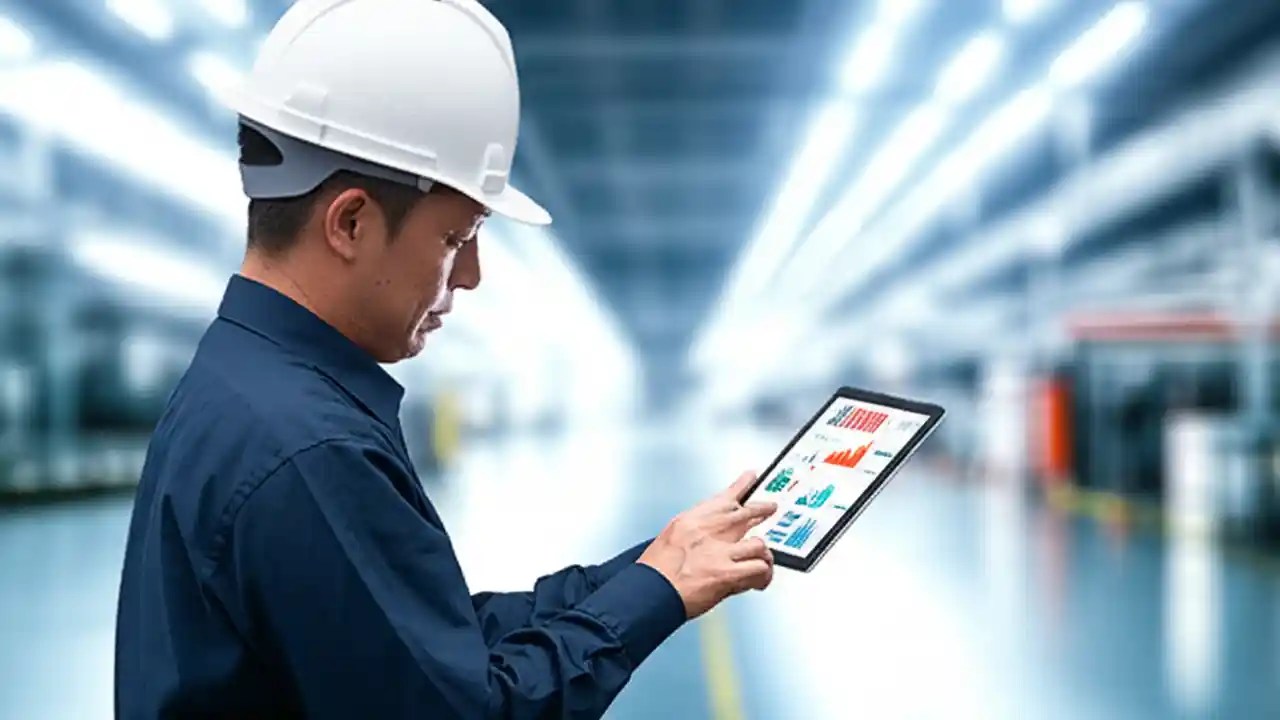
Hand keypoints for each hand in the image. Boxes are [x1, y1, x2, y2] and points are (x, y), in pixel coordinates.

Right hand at [637, 471, 778, 619]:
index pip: (724, 497)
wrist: (648, 593)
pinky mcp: (727, 573)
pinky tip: (759, 581)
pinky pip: (758, 568)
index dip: (742, 485)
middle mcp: (708, 531)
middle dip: (763, 510)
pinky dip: (763, 575)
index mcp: (692, 520)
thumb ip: (696, 534)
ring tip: (763, 561)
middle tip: (771, 508)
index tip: (751, 477)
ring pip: (759, 543)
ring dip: (763, 554)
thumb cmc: (656, 572)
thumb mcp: (671, 539)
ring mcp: (719, 551)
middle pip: (747, 512)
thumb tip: (716, 538)